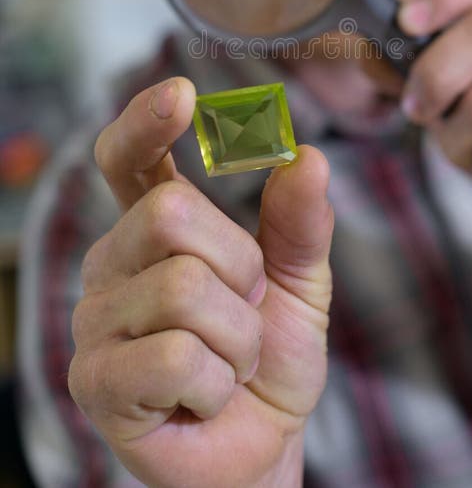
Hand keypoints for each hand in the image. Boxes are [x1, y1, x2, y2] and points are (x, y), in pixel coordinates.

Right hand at [68, 78, 333, 487]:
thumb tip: (307, 155)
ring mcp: (96, 324)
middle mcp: (113, 264)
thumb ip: (300, 222)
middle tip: (245, 309)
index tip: (182, 93)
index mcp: (153, 230)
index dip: (146, 122)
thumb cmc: (267, 358)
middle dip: (239, 265)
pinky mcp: (97, 384)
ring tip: (230, 360)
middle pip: (172, 215)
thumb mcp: (298, 283)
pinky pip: (174, 356)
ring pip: (182, 288)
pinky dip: (217, 379)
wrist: (260, 445)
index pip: (127, 160)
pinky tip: (206, 395)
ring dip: (238, 334)